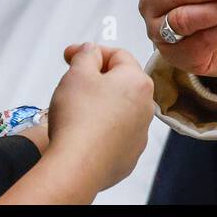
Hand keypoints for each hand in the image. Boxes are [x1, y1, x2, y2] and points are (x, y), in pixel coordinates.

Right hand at [45, 44, 153, 192]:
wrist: (77, 165)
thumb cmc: (79, 118)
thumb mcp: (78, 72)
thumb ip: (86, 54)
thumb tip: (91, 51)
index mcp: (138, 81)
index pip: (117, 55)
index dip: (90, 52)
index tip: (71, 56)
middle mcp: (146, 106)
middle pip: (119, 83)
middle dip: (95, 80)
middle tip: (71, 83)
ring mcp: (139, 133)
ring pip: (118, 109)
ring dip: (99, 106)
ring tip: (74, 111)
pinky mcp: (129, 155)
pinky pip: (114, 135)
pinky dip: (100, 130)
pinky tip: (82, 133)